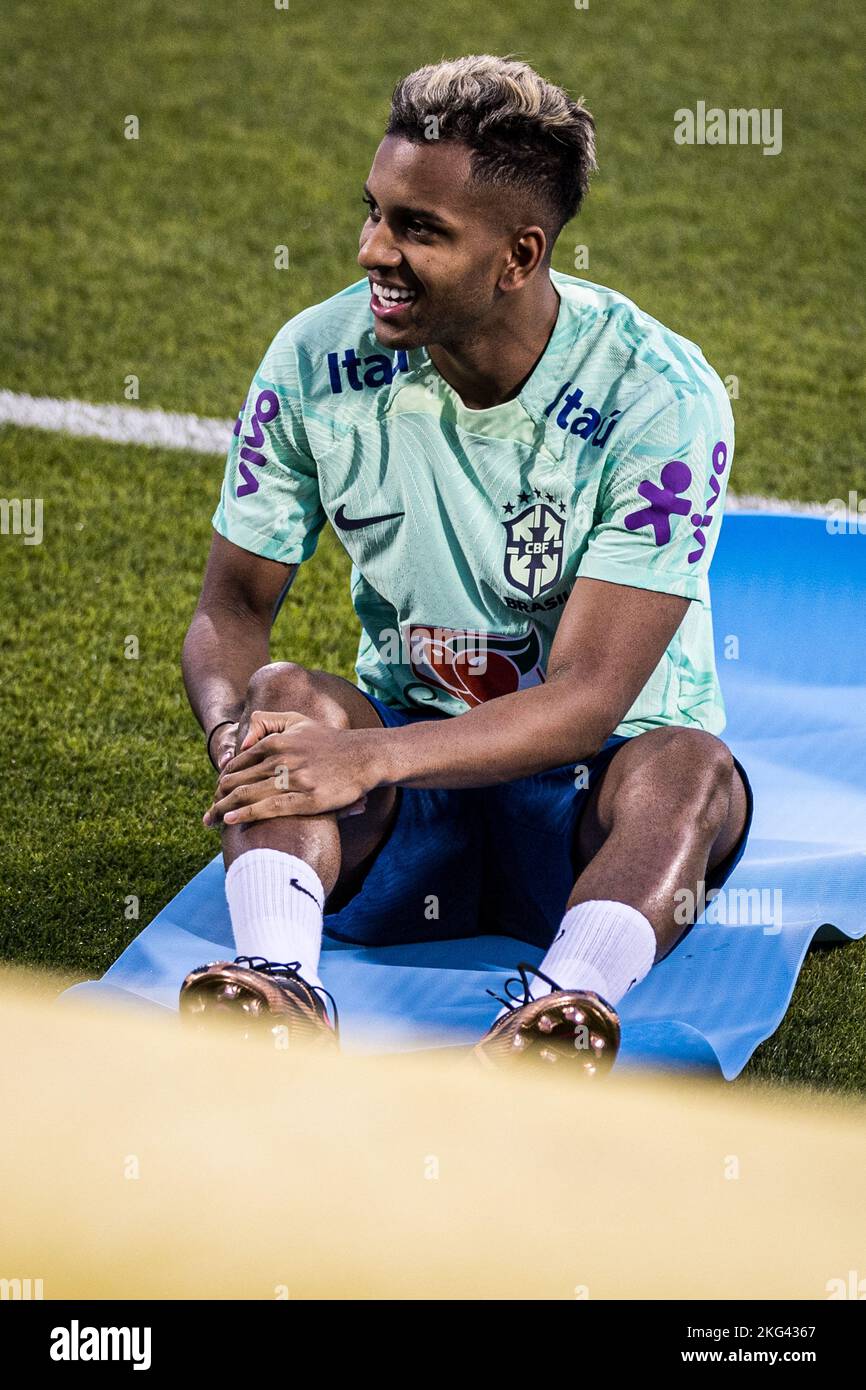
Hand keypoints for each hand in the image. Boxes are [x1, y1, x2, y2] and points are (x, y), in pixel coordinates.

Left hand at [203, 710, 378, 826]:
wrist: (365, 756)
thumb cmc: (329, 741)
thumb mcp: (297, 720)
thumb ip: (267, 722)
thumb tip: (242, 742)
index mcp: (277, 742)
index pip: (238, 763)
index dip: (223, 780)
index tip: (216, 795)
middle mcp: (283, 759)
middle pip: (238, 781)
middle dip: (217, 798)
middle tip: (206, 815)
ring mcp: (296, 779)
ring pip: (250, 794)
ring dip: (223, 809)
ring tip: (209, 821)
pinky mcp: (309, 799)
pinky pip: (271, 807)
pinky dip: (247, 813)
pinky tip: (230, 820)